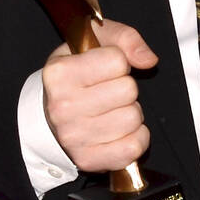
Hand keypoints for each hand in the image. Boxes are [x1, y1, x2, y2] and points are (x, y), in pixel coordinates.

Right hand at [42, 19, 156, 171]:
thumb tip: (148, 60)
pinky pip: (134, 147)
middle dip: (125, 88)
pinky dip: (135, 137)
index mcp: (60, 73)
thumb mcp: (94, 42)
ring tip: (111, 109)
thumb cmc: (77, 74)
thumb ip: (125, 39)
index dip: (118, 62)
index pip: (117, 61)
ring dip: (130, 112)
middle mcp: (62, 107)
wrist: (51, 113)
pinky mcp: (88, 160)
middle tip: (109, 91)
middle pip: (128, 90)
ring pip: (133, 118)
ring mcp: (73, 137)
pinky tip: (119, 130)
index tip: (104, 69)